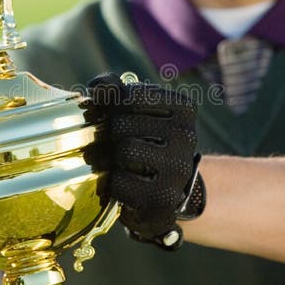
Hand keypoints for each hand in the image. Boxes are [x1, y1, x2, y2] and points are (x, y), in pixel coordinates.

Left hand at [86, 73, 205, 249]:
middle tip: (121, 146)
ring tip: (125, 165)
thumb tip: (98, 86)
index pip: (130, 94)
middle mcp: (187, 136)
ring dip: (114, 160)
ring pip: (124, 151)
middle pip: (122, 124)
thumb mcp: (137, 112)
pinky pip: (120, 182)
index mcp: (184, 108)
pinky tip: (129, 187)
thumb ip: (115, 91)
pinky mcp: (164, 199)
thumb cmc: (147, 143)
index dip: (113, 107)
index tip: (118, 118)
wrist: (170, 192)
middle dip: (113, 136)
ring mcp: (178, 169)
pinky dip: (115, 185)